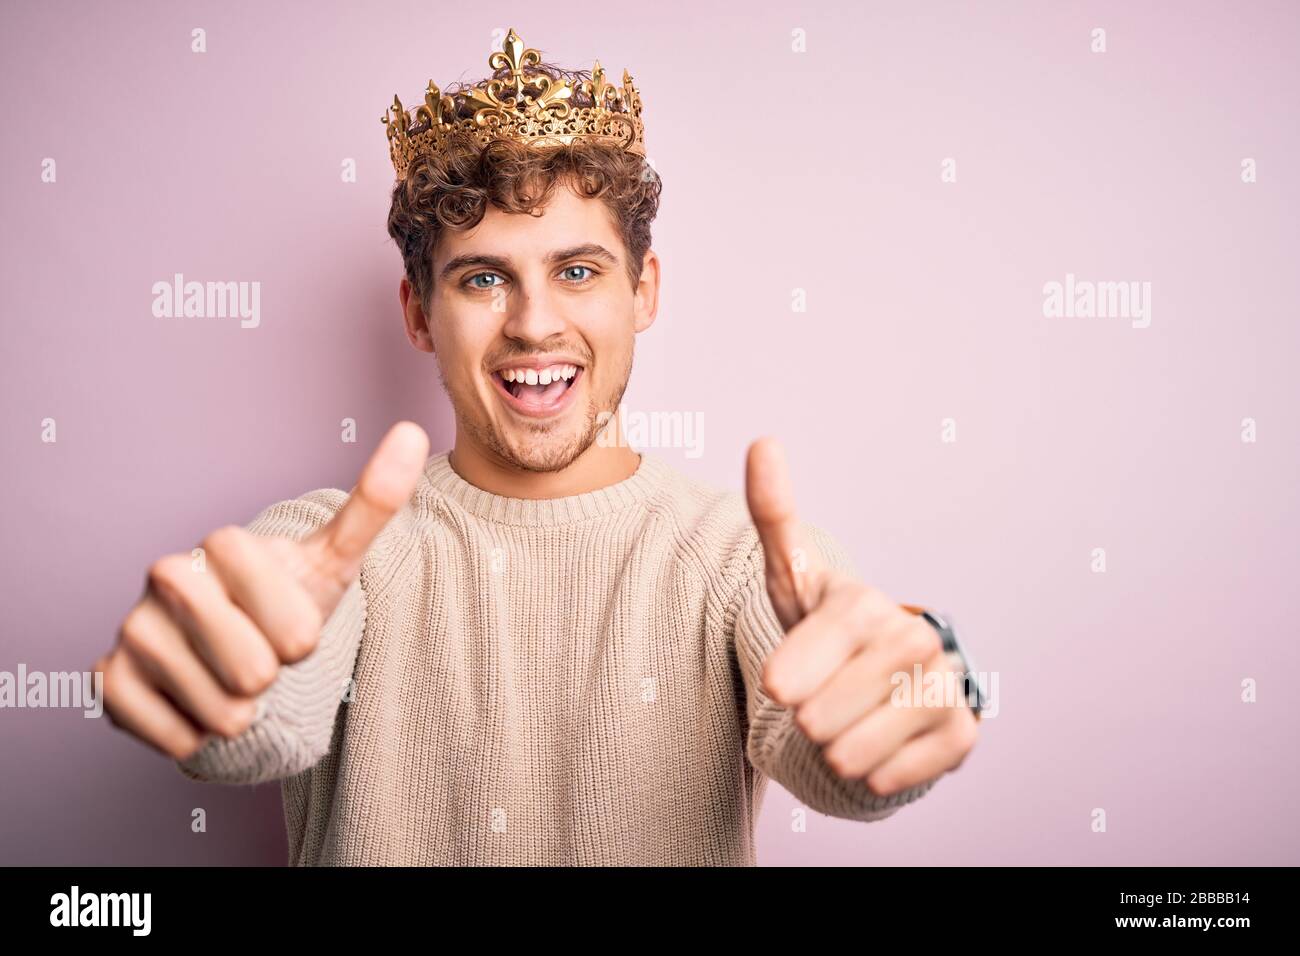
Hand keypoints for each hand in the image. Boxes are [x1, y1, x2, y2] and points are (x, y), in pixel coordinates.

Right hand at [95, 421, 429, 759]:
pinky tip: (195, 699)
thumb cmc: (286, 597)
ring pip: (221, 712)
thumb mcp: (334, 558)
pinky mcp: (108, 678)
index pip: (295, 632)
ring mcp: (131, 626)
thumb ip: (374, 502)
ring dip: (238, 711)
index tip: (294, 625)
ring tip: (229, 676)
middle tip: (259, 653)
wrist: (231, 641)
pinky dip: (198, 734)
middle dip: (270, 677)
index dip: (303, 641)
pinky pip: (177, 739)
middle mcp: (167, 576)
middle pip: (254, 672)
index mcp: (225, 543)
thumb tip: (412, 432)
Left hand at [744, 437, 977, 795]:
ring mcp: (944, 688)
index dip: (782, 687)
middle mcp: (914, 640)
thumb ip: (773, 516)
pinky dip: (875, 772)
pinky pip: (889, 779)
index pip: (790, 679)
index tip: (785, 680)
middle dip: (809, 719)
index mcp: (863, 605)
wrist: (882, 680)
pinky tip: (881, 741)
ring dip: (838, 749)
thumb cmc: (825, 629)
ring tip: (851, 717)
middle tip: (827, 694)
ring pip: (850, 756)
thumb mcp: (790, 579)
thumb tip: (763, 441)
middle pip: (816, 721)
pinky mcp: (963, 735)